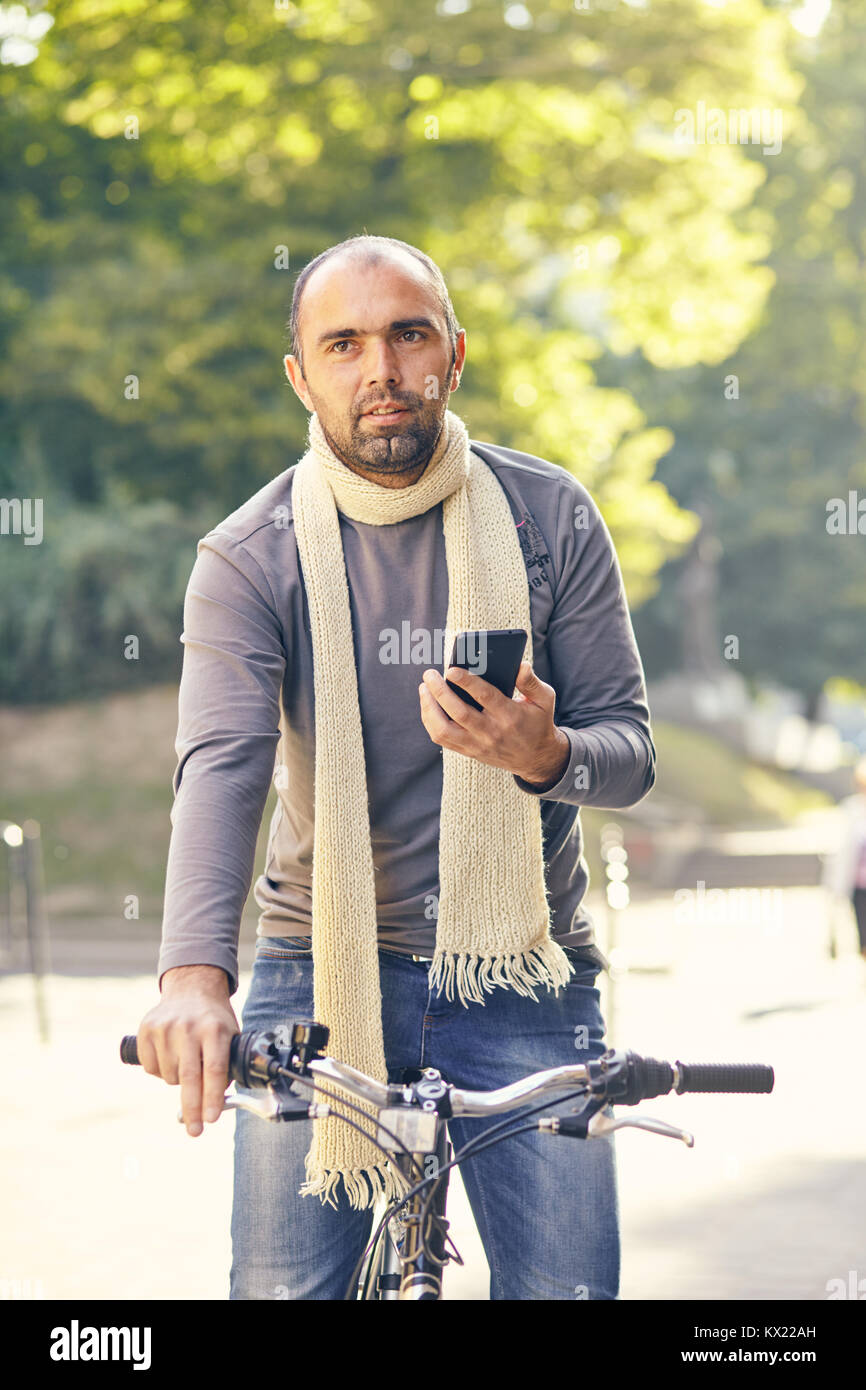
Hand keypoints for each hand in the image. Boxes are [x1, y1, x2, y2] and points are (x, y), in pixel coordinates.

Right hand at [137, 965, 237, 1137]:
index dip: (212, 1097)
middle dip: (193, 1109)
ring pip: (169, 1076)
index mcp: (215, 1029)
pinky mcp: (147, 1029)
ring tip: (186, 1061)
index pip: (214, 1069)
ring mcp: (166, 1028)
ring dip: (178, 1082)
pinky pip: (151, 1068)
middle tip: (196, 1131)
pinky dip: (160, 1071)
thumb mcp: (230, 1035)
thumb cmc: (214, 1019)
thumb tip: (219, 1105)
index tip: (211, 1119)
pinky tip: (170, 1055)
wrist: (191, 987)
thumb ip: (226, 1066)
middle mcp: (190, 1027)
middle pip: (190, 1078)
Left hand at [419, 659, 569, 784]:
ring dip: (429, 708)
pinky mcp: (468, 751)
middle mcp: (491, 732)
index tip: (451, 669)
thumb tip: (521, 665)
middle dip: (440, 692)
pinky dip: (430, 721)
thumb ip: (532, 682)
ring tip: (424, 688)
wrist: (535, 758)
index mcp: (510, 716)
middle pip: (459, 712)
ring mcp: (477, 744)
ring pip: (444, 729)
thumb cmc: (538, 722)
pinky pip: (442, 739)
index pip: (485, 697)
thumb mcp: (544, 700)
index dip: (467, 682)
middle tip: (429, 674)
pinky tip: (428, 704)